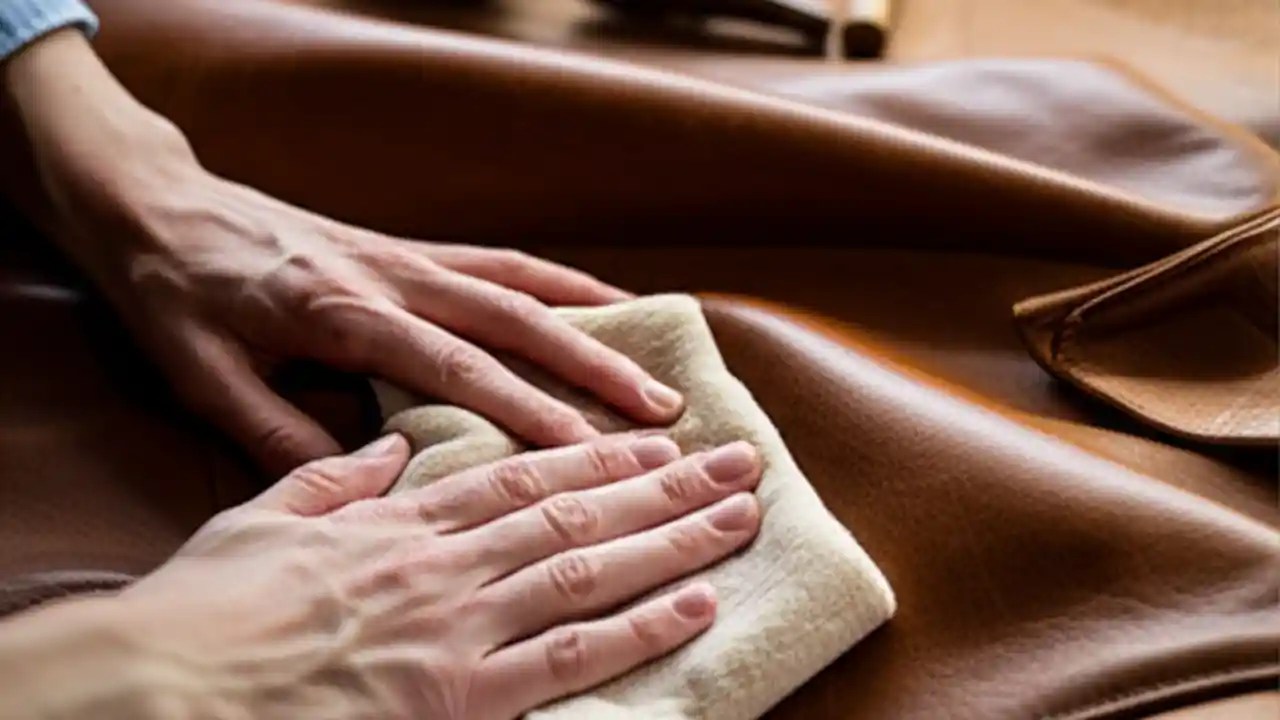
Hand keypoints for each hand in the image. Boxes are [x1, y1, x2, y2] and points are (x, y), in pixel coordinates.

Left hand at [3, 30, 684, 474]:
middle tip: (658, 413)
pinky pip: (499, 263)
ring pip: (518, 287)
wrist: (157, 206)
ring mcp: (405, 257)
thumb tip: (363, 481)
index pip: (451, 367)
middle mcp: (388, 278)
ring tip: (657, 362)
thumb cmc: (174, 297)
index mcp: (339, 314)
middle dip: (590, 369)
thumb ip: (277, 431)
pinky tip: (604, 302)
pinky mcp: (409, 249)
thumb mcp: (200, 376)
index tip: (585, 451)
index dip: (522, 409)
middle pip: (509, 321)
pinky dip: (559, 282)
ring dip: (592, 325)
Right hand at [89, 432, 761, 718]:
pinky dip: (641, 628)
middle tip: (739, 462)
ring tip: (741, 517)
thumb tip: (385, 444)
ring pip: (592, 569)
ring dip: (676, 540)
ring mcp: (459, 627)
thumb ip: (334, 477)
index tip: (656, 435)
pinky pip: (570, 657)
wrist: (159, 685)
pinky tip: (697, 603)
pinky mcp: (458, 696)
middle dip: (666, 485)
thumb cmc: (203, 610)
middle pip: (578, 512)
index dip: (600, 452)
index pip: (523, 472)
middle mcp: (446, 562)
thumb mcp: (265, 518)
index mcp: (402, 521)